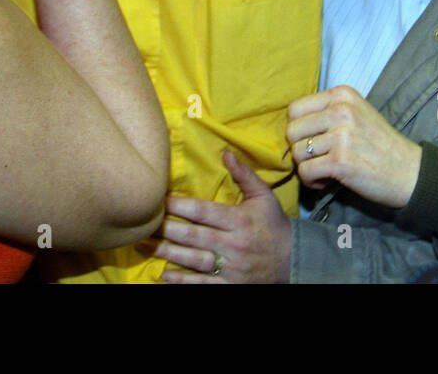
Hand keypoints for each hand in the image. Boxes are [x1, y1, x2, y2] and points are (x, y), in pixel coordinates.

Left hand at [156, 149, 291, 283]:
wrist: (295, 262)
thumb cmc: (274, 225)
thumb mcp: (264, 197)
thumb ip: (244, 175)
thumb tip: (225, 152)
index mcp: (240, 220)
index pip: (204, 212)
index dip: (181, 207)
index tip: (160, 200)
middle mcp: (234, 244)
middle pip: (194, 237)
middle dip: (167, 230)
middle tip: (143, 224)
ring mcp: (231, 268)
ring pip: (194, 261)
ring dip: (167, 255)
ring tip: (143, 246)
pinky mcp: (230, 286)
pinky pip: (203, 285)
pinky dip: (182, 281)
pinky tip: (163, 275)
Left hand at [286, 85, 422, 208]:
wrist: (409, 172)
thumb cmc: (379, 145)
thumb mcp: (356, 113)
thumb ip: (327, 112)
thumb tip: (290, 124)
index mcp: (342, 95)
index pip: (295, 108)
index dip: (300, 129)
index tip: (315, 141)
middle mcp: (341, 110)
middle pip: (291, 131)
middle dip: (301, 149)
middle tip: (319, 159)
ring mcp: (341, 135)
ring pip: (297, 153)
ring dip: (307, 167)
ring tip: (325, 170)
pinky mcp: (341, 161)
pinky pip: (305, 172)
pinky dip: (312, 181)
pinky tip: (327, 181)